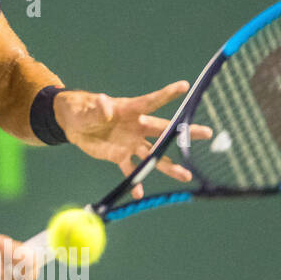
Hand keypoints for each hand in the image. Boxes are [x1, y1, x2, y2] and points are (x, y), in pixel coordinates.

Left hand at [54, 82, 211, 199]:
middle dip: (185, 132)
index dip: (167, 94)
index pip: (151, 101)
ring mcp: (131, 142)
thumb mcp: (88, 108)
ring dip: (169, 166)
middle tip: (207, 133)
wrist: (73, 125)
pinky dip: (135, 182)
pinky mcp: (121, 156)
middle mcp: (136, 126)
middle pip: (164, 130)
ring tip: (186, 175)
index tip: (185, 87)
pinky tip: (140, 193)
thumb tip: (104, 103)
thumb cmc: (82, 110)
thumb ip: (98, 108)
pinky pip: (131, 171)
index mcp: (130, 110)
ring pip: (153, 156)